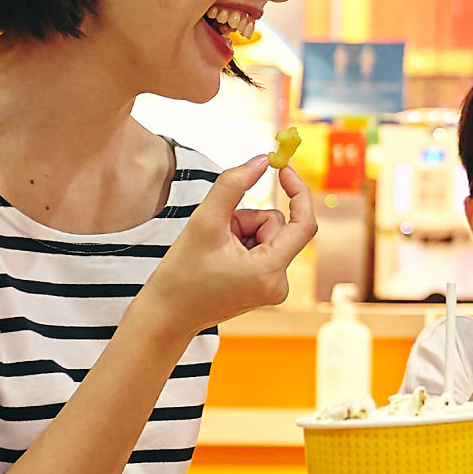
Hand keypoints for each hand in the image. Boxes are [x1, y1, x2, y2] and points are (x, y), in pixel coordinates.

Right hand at [140, 156, 315, 335]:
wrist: (167, 314)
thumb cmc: (181, 273)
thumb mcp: (204, 222)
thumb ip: (233, 185)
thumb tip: (263, 159)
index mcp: (270, 271)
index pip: (304, 224)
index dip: (298, 192)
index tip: (284, 169)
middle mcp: (280, 283)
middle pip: (277, 226)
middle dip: (246, 218)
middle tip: (217, 233)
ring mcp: (274, 287)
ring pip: (268, 235)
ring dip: (242, 231)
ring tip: (215, 248)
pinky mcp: (265, 287)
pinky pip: (263, 248)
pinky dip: (242, 244)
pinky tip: (220, 258)